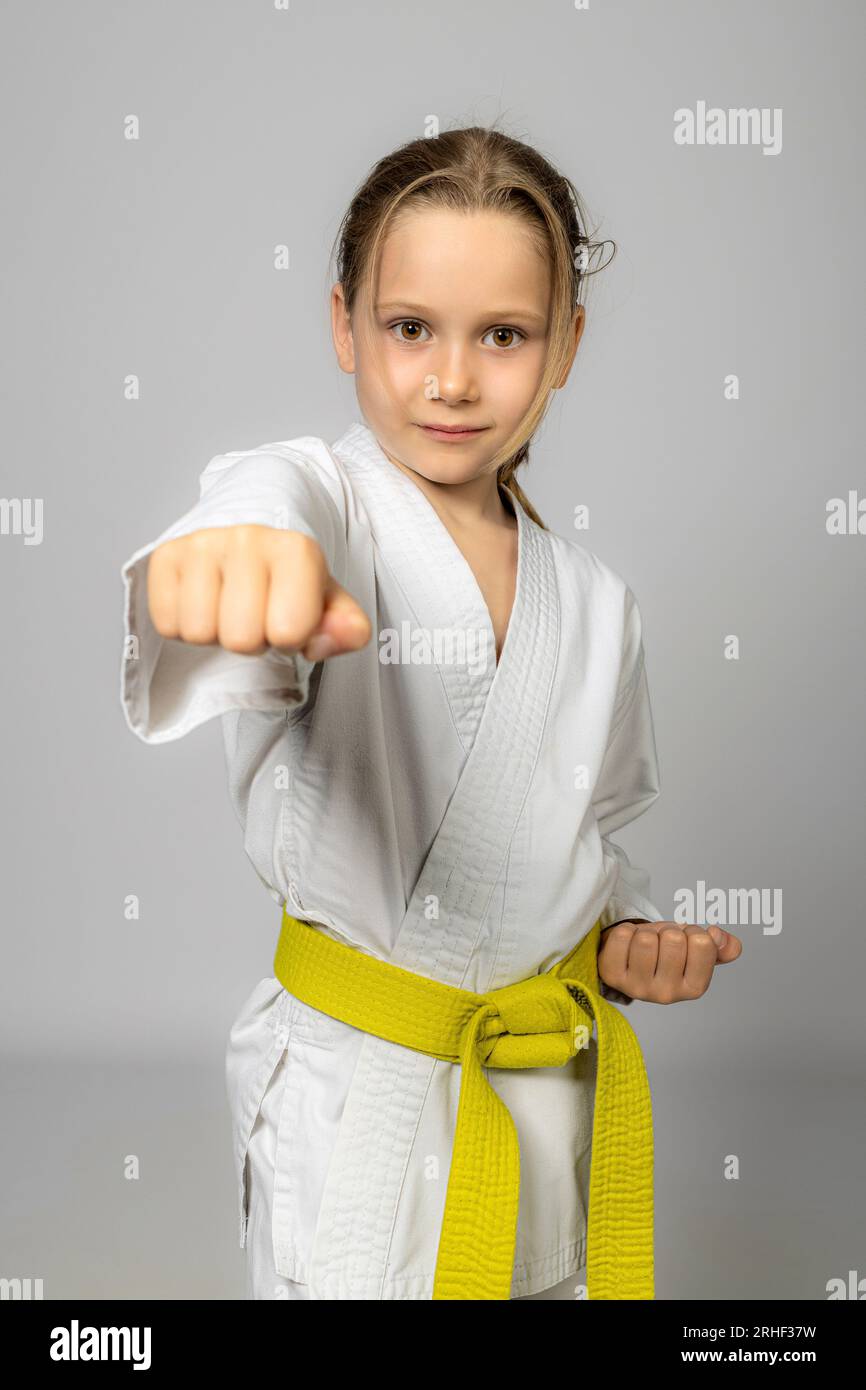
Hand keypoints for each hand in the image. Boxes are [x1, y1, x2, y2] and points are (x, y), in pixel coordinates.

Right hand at [147, 525, 371, 660]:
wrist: (250, 535)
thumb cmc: (288, 579)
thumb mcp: (328, 603)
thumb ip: (347, 626)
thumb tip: (346, 636)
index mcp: (296, 549)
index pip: (289, 631)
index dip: (291, 639)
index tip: (290, 618)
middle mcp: (247, 538)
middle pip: (240, 639)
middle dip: (251, 640)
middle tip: (256, 615)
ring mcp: (203, 543)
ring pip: (199, 632)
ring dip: (216, 632)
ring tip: (229, 607)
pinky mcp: (166, 554)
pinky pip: (167, 623)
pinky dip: (184, 624)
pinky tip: (203, 601)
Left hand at [597, 919, 742, 1003]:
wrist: (630, 959)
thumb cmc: (665, 953)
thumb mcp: (696, 949)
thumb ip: (719, 947)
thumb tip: (719, 937)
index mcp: (694, 988)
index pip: (702, 942)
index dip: (693, 932)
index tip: (685, 942)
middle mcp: (667, 994)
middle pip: (673, 939)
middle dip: (667, 932)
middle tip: (661, 943)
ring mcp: (637, 987)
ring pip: (646, 938)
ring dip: (645, 932)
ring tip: (644, 945)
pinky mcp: (612, 975)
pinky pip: (621, 936)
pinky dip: (624, 932)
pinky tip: (626, 946)